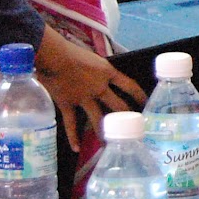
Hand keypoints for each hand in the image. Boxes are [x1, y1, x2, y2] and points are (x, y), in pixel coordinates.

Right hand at [34, 26, 143, 148]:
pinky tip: (77, 148)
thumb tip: (102, 75)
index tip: (145, 103)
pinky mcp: (67, 104)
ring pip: (97, 119)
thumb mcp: (93, 58)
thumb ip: (99, 70)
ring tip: (107, 144)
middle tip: (131, 127)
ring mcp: (83, 98)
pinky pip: (71, 124)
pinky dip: (73, 137)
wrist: (52, 55)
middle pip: (118, 106)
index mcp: (107, 73)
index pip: (130, 86)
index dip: (140, 95)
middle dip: (126, 117)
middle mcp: (99, 87)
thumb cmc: (71, 50)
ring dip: (102, 133)